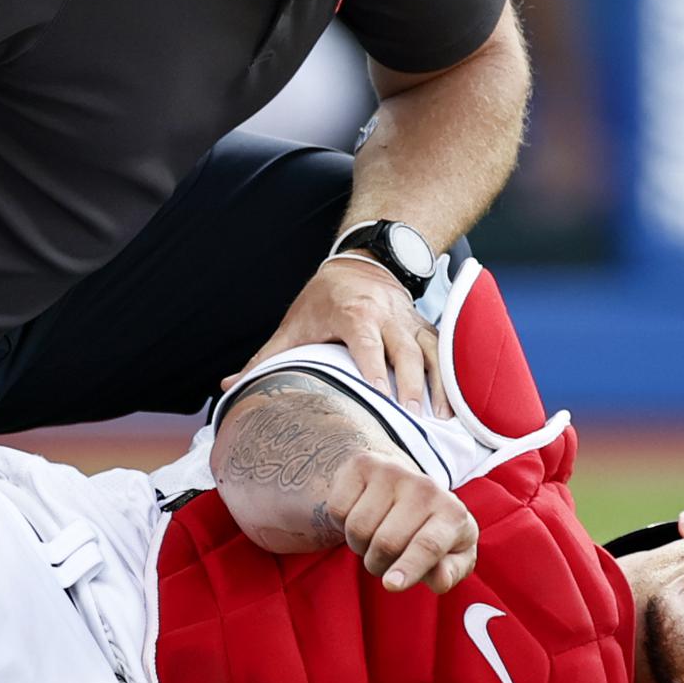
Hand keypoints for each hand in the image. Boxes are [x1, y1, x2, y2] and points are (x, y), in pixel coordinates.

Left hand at [230, 257, 446, 415]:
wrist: (361, 262)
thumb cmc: (321, 300)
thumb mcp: (292, 325)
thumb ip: (264, 358)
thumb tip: (228, 385)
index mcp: (353, 313)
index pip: (366, 342)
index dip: (373, 368)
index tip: (378, 396)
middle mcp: (387, 315)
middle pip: (404, 350)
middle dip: (411, 384)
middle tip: (414, 419)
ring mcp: (409, 320)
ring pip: (430, 352)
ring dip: (438, 386)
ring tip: (441, 420)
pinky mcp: (424, 327)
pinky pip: (443, 352)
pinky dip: (451, 378)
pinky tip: (455, 407)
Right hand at [328, 449, 477, 593]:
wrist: (407, 484)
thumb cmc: (431, 531)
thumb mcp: (451, 555)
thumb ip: (449, 572)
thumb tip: (439, 579)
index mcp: (452, 514)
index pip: (428, 545)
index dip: (409, 567)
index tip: (391, 585)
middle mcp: (426, 488)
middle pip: (387, 543)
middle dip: (378, 564)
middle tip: (383, 560)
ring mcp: (394, 472)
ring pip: (358, 528)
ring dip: (359, 546)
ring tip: (373, 537)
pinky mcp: (363, 464)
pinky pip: (338, 510)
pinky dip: (341, 523)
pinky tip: (361, 514)